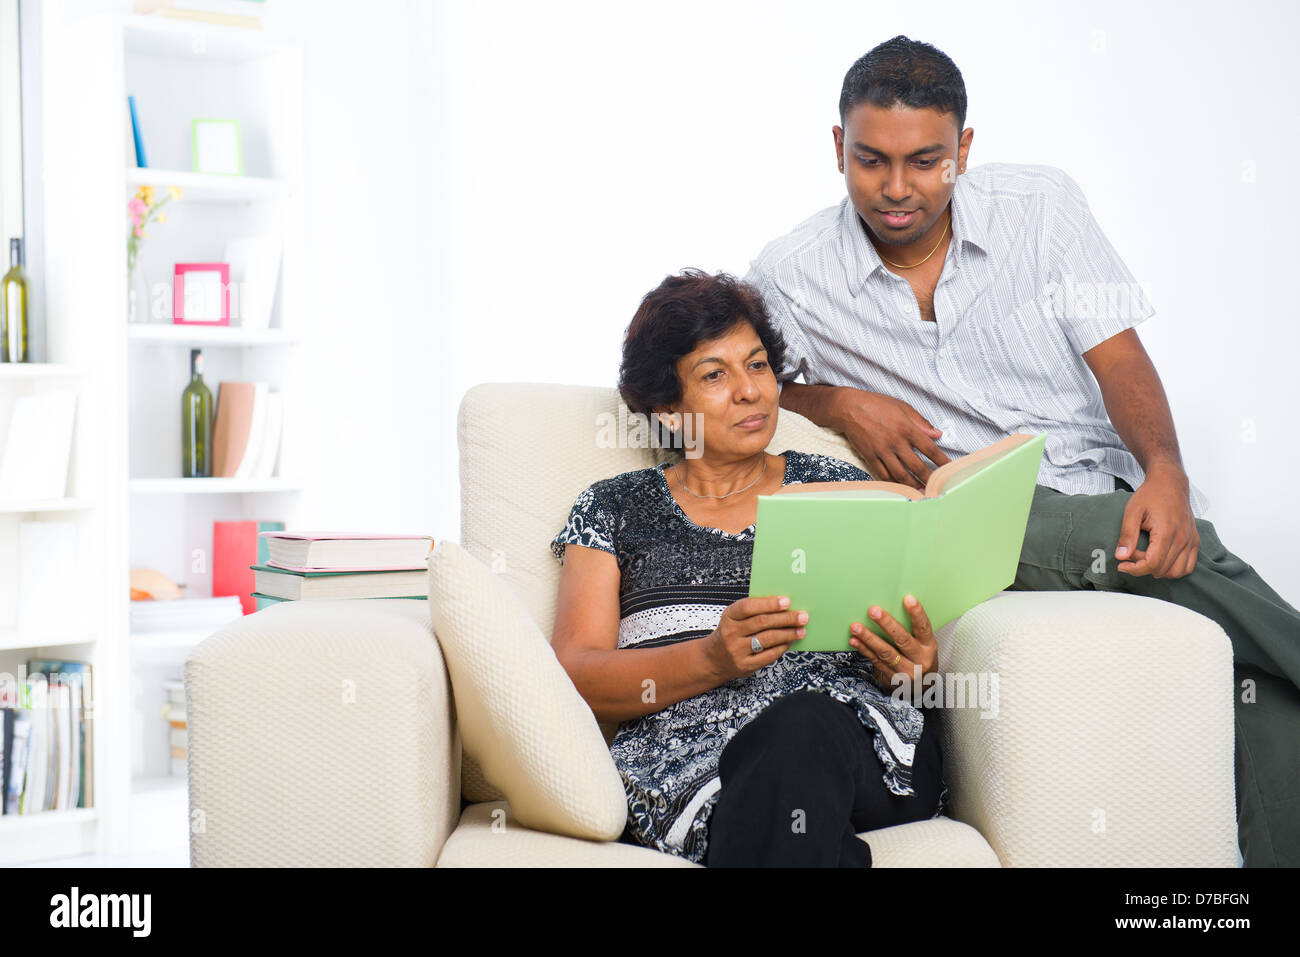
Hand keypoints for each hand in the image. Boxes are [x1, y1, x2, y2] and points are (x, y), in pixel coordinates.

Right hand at [703, 595, 807, 682]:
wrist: (714, 659)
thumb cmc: (731, 633)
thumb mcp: (735, 618)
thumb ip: (754, 611)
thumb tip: (784, 606)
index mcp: (729, 616)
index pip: (749, 607)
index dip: (769, 603)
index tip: (787, 601)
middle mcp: (731, 633)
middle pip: (762, 623)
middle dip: (786, 618)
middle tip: (802, 616)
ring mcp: (737, 651)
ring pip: (768, 639)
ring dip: (788, 634)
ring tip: (801, 630)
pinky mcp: (745, 665)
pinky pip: (769, 655)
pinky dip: (782, 647)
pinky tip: (790, 642)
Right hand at [831, 388, 951, 489]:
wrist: (848, 408)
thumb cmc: (876, 404)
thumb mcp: (902, 407)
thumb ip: (921, 423)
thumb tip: (937, 434)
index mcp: (906, 428)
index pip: (930, 449)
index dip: (942, 461)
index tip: (950, 470)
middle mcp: (896, 442)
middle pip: (917, 466)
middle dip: (929, 479)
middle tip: (938, 488)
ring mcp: (882, 451)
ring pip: (900, 475)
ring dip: (913, 486)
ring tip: (922, 492)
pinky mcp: (870, 457)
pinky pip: (883, 475)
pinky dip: (893, 484)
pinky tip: (901, 488)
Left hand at [849, 595, 938, 693]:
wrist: (921, 688)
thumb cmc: (919, 657)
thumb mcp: (923, 645)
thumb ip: (911, 630)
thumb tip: (891, 605)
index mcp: (929, 647)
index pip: (924, 628)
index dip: (917, 614)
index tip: (908, 599)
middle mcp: (920, 660)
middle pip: (902, 640)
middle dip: (887, 624)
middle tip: (873, 610)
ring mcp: (907, 672)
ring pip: (886, 653)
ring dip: (869, 638)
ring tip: (855, 627)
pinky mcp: (893, 680)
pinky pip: (876, 662)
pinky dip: (864, 650)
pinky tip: (854, 641)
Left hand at [1115, 464, 1198, 578]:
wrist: (1170, 483)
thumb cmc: (1151, 495)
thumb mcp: (1132, 512)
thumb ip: (1127, 535)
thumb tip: (1121, 556)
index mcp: (1167, 532)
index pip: (1152, 564)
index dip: (1135, 569)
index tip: (1122, 565)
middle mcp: (1183, 539)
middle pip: (1162, 569)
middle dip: (1143, 566)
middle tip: (1132, 553)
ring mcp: (1191, 541)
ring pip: (1177, 572)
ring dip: (1158, 570)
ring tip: (1146, 555)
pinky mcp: (1194, 541)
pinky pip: (1188, 566)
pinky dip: (1173, 569)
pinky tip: (1160, 558)